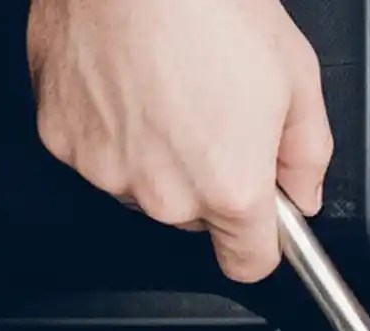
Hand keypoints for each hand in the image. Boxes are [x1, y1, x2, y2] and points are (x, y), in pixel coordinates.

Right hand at [27, 0, 332, 281]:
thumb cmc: (211, 5)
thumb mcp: (298, 77)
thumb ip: (307, 153)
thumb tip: (303, 189)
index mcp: (230, 187)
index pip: (249, 264)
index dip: (262, 241)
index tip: (264, 220)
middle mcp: (165, 193)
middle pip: (195, 220)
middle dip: (210, 179)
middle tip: (215, 112)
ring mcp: (107, 171)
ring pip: (144, 186)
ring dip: (157, 154)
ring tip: (170, 86)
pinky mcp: (62, 141)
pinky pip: (97, 153)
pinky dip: (112, 127)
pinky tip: (130, 80)